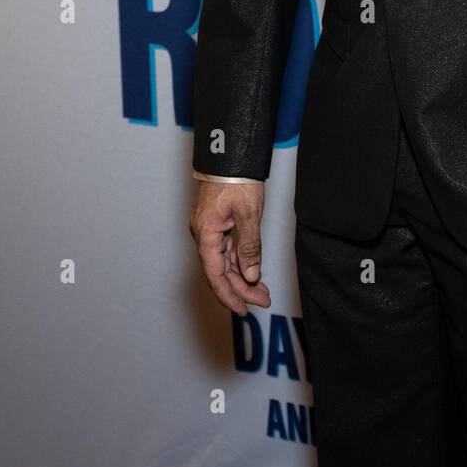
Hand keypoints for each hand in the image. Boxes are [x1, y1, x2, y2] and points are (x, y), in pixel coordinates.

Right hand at [189, 180, 270, 314]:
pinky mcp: (216, 225)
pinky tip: (252, 271)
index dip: (229, 295)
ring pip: (224, 263)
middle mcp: (203, 235)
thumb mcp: (249, 214)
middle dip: (241, 289)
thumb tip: (251, 274)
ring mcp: (209, 230)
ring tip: (262, 291)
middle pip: (220, 272)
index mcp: (206, 235)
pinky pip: (226, 250)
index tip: (243, 310)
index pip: (216, 275)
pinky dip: (239, 263)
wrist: (230, 156)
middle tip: (263, 301)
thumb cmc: (236, 180)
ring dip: (242, 278)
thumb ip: (249, 247)